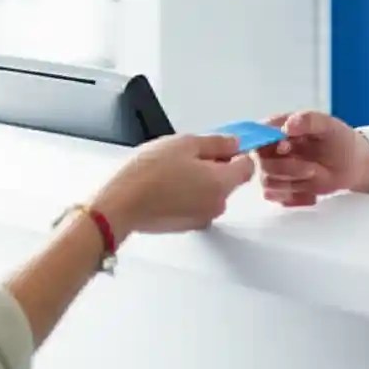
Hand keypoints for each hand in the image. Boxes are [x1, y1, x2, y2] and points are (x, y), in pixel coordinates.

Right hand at [92, 134, 253, 237]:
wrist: (120, 205)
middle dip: (214, 165)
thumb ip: (216, 143)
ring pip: (211, 191)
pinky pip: (195, 204)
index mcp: (221, 183)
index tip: (223, 145)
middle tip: (186, 155)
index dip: (237, 152)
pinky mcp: (185, 225)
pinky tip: (165, 186)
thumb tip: (234, 144)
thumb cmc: (148, 174)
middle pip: (228, 179)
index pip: (248, 166)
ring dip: (199, 180)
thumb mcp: (184, 143)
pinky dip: (187, 194)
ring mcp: (201, 217)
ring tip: (171, 170)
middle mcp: (217, 204)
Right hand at [253, 111, 368, 206]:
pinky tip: (311, 193)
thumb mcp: (328, 126)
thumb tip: (287, 125)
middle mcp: (271, 149)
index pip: (257, 136)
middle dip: (286, 169)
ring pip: (267, 182)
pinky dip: (294, 197)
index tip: (287, 147)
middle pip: (261, 163)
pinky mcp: (281, 188)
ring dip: (292, 183)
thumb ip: (308, 121)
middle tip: (311, 168)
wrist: (353, 164)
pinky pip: (276, 197)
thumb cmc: (339, 140)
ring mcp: (275, 170)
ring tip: (315, 175)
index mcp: (277, 128)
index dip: (267, 144)